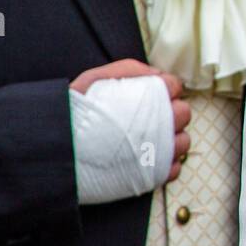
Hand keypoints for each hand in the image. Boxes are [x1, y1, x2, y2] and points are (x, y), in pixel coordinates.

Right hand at [71, 60, 189, 181]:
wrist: (61, 152)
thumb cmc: (76, 114)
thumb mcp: (97, 78)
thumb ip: (130, 70)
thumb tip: (157, 74)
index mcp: (154, 97)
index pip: (175, 85)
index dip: (163, 89)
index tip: (150, 95)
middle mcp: (164, 123)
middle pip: (184, 113)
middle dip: (169, 112)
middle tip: (147, 117)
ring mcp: (161, 151)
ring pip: (183, 142)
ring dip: (170, 139)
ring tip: (145, 140)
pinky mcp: (155, 175)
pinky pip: (174, 168)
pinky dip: (164, 164)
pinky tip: (144, 158)